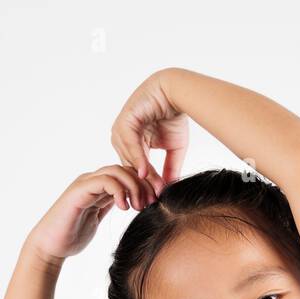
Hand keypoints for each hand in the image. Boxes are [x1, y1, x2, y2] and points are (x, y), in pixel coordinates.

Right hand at [25, 164, 152, 265]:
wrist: (49, 247)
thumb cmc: (72, 237)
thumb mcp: (98, 219)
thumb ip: (110, 206)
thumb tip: (131, 203)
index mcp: (99, 187)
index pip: (128, 174)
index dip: (146, 184)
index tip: (157, 201)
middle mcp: (92, 181)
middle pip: (126, 168)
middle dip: (144, 183)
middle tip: (153, 202)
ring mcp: (85, 183)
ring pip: (117, 170)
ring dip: (134, 187)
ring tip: (139, 206)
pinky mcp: (79, 190)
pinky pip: (105, 180)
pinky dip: (119, 190)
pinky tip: (124, 207)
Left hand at [110, 70, 188, 197]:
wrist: (177, 92)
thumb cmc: (175, 115)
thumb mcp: (173, 148)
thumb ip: (169, 168)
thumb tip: (169, 189)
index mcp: (131, 142)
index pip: (136, 169)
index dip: (145, 186)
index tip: (151, 203)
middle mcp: (123, 136)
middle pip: (130, 167)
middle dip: (140, 186)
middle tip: (146, 204)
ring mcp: (122, 129)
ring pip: (129, 158)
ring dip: (140, 177)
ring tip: (147, 193)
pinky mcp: (125, 121)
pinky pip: (130, 144)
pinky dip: (138, 159)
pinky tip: (145, 173)